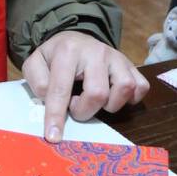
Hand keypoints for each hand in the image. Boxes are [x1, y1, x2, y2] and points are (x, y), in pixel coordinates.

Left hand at [22, 31, 148, 140]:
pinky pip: (141, 87)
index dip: (56, 116)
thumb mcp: (36, 62)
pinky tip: (114, 97)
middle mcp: (96, 52)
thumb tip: (50, 100)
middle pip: (97, 93)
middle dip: (84, 110)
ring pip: (124, 89)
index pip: (61, 89)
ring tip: (95, 101)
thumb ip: (37, 81)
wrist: (75, 38)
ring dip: (109, 105)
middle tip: (74, 105)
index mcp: (68, 51)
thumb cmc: (55, 57)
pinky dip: (131, 99)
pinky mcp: (131, 64)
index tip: (54, 137)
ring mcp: (117, 57)